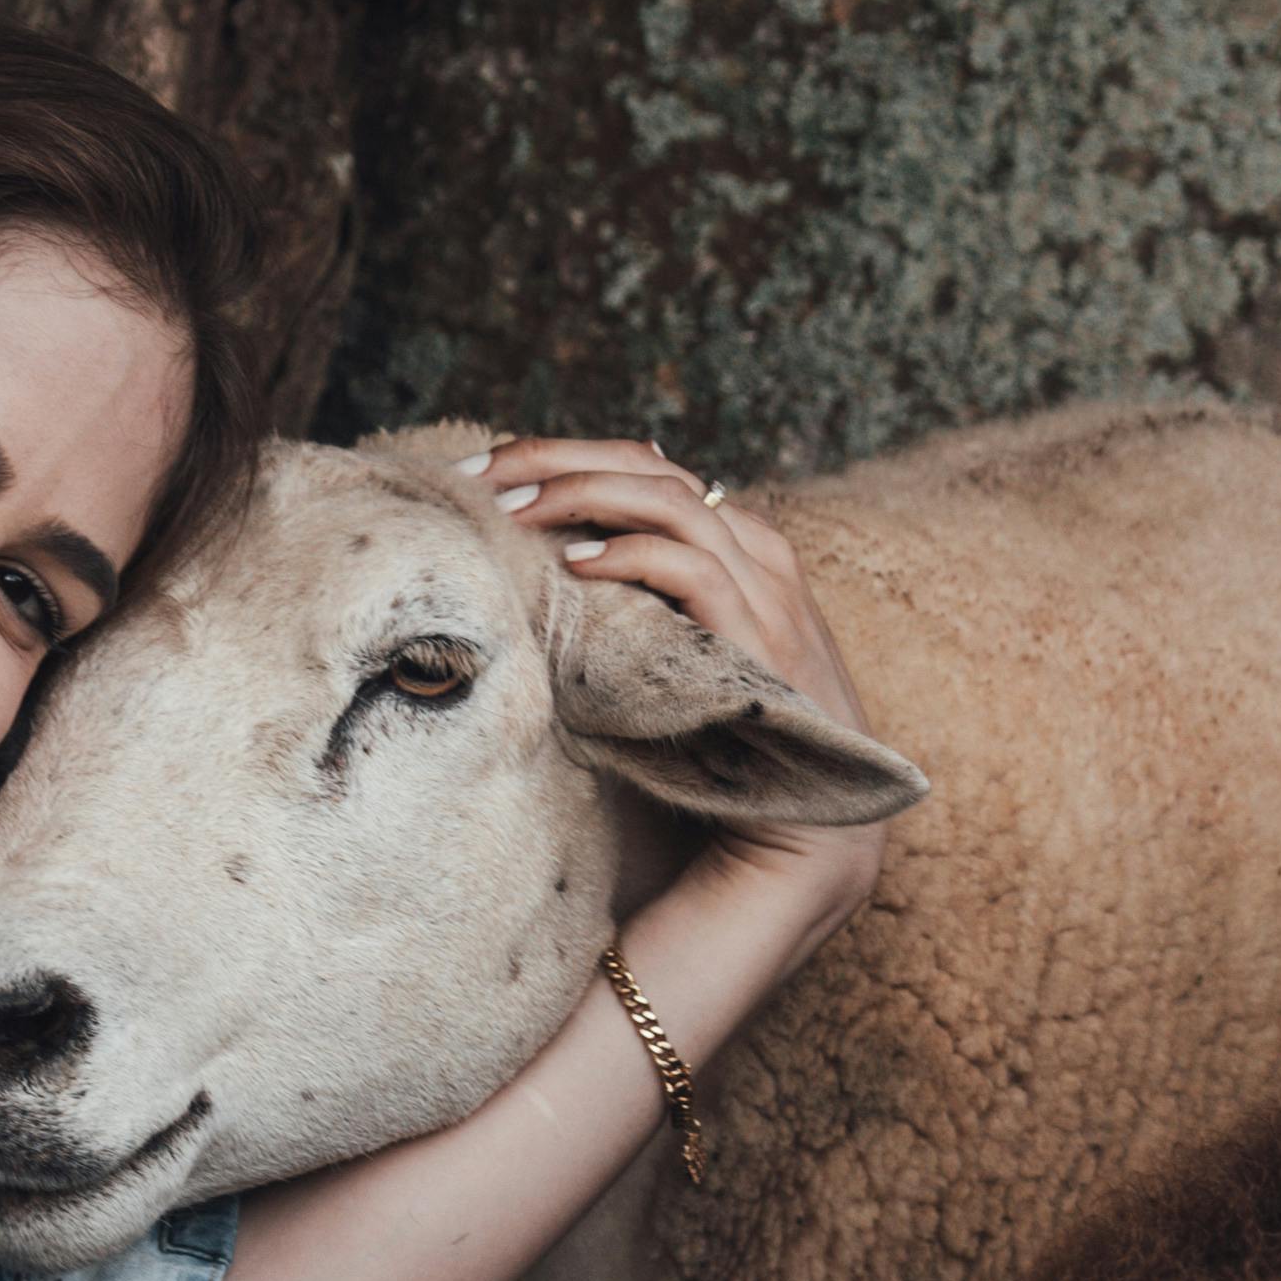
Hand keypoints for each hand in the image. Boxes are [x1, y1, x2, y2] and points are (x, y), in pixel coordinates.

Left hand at [477, 433, 871, 731]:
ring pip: (671, 501)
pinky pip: (694, 570)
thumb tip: (556, 564)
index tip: (485, 470)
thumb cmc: (719, 741)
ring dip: (583, 494)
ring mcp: (767, 593)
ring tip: (515, 508)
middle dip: (557, 459)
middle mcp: (757, 555)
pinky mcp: (763, 638)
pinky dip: (631, 556)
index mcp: (736, 547)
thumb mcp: (667, 653)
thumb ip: (633, 604)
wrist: (798, 824)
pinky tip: (575, 563)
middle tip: (481, 472)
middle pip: (650, 469)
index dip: (563, 456)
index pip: (645, 467)